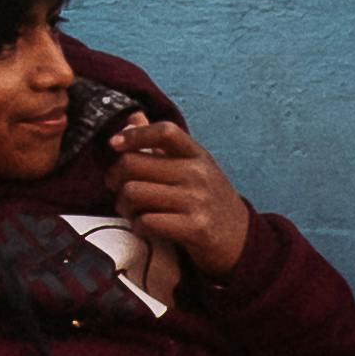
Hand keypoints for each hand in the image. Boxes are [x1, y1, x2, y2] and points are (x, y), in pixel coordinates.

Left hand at [109, 114, 253, 278]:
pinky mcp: (195, 228)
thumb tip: (133, 117)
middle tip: (116, 187)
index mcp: (196, 154)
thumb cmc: (207, 198)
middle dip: (114, 177)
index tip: (114, 143)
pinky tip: (144, 226)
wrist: (240, 238)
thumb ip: (161, 143)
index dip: (134, 134)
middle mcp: (198, 173)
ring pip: (133, 193)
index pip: (164, 131)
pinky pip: (146, 221)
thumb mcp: (192, 166)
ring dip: (123, 204)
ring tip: (131, 209)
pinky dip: (137, 225)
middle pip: (133, 164)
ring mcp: (198, 201)